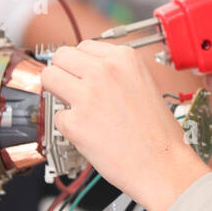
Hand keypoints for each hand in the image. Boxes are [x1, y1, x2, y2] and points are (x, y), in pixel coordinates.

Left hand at [39, 40, 208, 210]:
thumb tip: (88, 68)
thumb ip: (116, 72)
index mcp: (124, 58)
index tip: (82, 74)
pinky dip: (67, 125)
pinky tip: (88, 132)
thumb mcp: (144, 84)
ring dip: (56, 92)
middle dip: (63, 72)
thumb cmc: (159, 132)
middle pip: (60, 56)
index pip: (83, 46)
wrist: (163, 164)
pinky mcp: (75, 122)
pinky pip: (56, 115)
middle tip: (71, 88)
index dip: (81, 63)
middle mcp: (104, 71)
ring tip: (74, 107)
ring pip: (48, 78)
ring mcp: (87, 95)